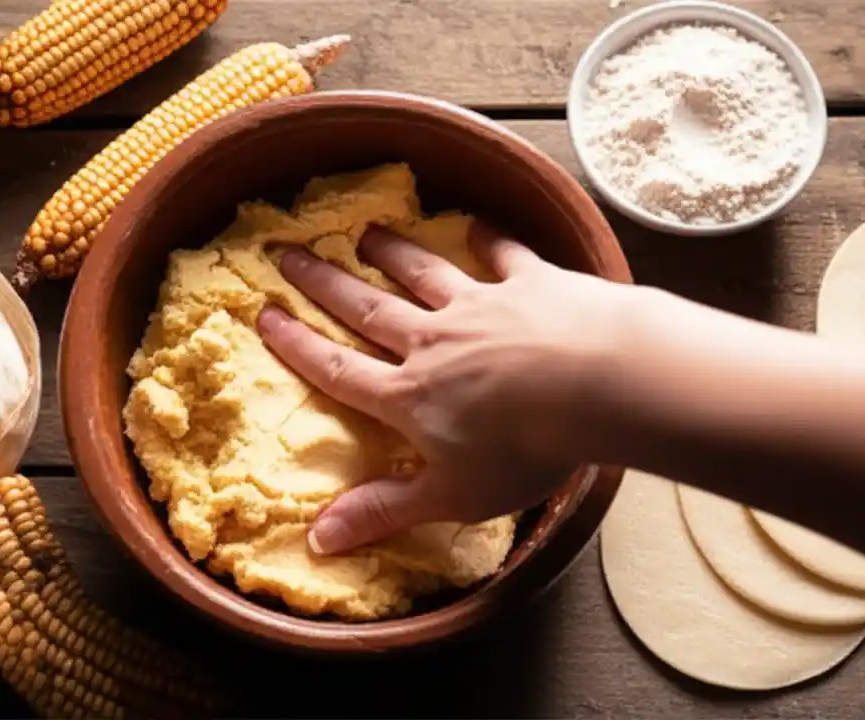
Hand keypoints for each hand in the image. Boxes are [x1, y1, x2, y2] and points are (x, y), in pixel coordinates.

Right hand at [256, 222, 637, 554]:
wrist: (599, 382)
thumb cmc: (525, 449)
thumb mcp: (450, 496)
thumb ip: (384, 511)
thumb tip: (316, 541)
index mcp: (410, 396)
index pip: (339, 369)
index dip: (297, 345)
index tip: (264, 314)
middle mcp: (434, 341)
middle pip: (367, 308)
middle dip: (323, 283)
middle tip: (287, 253)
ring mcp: (481, 305)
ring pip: (424, 274)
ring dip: (391, 252)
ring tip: (365, 233)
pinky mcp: (531, 283)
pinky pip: (502, 256)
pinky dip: (487, 239)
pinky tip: (475, 225)